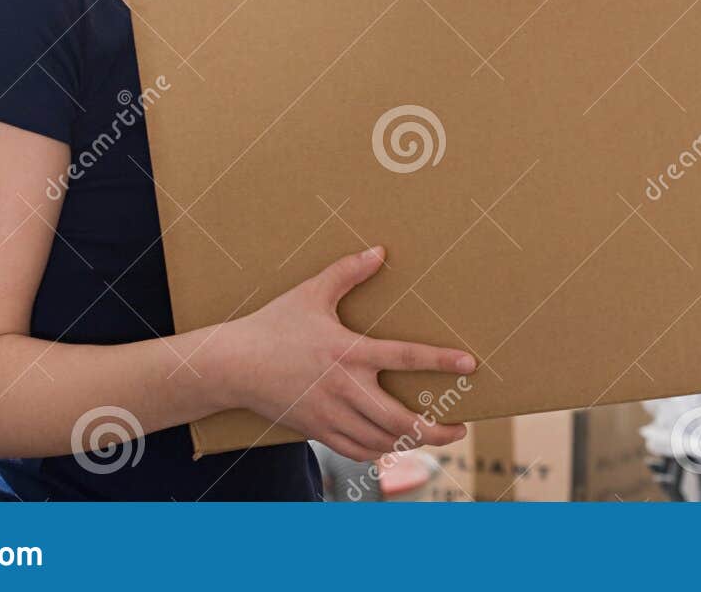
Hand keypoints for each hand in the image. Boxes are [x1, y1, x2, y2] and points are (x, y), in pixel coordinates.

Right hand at [217, 244, 474, 461]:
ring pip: (381, 440)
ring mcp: (330, 414)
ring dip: (413, 442)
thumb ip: (348, 271)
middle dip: (436, 430)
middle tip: (460, 428)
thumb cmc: (273, 325)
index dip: (440, 361)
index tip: (470, 365)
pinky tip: (395, 444)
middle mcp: (343, 388)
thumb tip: (380, 250)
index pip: (404, 356)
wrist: (231, 366)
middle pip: (400, 419)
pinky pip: (357, 449)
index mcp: (348, 351)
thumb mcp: (311, 292)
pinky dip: (381, 450)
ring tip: (435, 436)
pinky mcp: (317, 430)